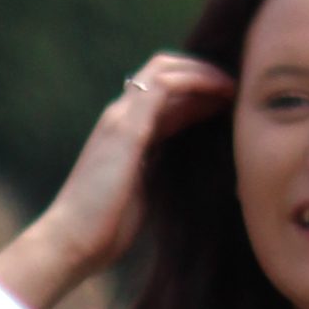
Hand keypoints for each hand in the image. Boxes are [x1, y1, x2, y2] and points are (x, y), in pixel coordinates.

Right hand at [0, 54, 233, 308]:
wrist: (71, 239)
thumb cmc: (105, 228)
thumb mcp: (143, 191)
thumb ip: (159, 171)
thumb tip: (189, 169)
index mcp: (125, 134)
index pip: (163, 97)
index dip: (197, 93)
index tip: (229, 102)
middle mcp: (120, 117)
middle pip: (163, 72)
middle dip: (202, 72)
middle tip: (236, 88)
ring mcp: (121, 118)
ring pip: (164, 69)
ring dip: (203, 72)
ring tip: (234, 86)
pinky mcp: (127, 127)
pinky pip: (164, 85)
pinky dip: (196, 80)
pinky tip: (221, 91)